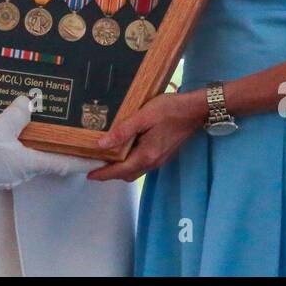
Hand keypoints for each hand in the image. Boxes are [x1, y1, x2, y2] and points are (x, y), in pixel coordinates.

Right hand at [0, 95, 98, 199]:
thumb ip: (16, 115)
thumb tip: (28, 103)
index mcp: (29, 162)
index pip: (66, 163)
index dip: (86, 160)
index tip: (104, 159)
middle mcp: (22, 170)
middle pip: (50, 157)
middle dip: (64, 146)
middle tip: (77, 131)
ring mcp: (8, 170)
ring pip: (31, 154)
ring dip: (41, 142)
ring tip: (47, 123)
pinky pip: (14, 153)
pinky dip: (21, 141)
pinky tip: (15, 128)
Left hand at [87, 90, 207, 182]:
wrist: (195, 110)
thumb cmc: (170, 110)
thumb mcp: (143, 116)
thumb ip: (123, 131)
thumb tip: (102, 144)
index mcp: (146, 155)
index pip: (120, 170)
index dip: (103, 174)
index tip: (89, 175)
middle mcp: (153, 162)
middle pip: (127, 174)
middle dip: (110, 174)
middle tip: (95, 166)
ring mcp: (160, 159)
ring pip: (135, 170)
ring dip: (121, 168)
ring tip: (106, 158)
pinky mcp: (163, 153)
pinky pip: (143, 164)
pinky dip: (130, 162)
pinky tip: (125, 150)